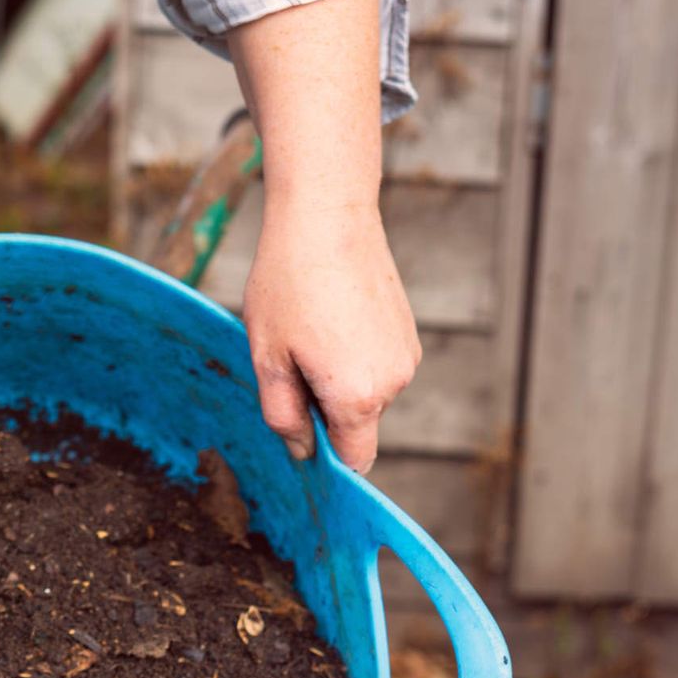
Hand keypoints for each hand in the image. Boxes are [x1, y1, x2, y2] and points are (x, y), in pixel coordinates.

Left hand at [242, 199, 419, 472]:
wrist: (328, 215)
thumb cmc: (288, 284)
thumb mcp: (268, 358)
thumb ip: (283, 416)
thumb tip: (302, 451)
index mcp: (357, 396)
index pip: (354, 462)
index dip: (326, 459)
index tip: (301, 437)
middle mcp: (394, 382)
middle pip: (357, 427)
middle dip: (324, 410)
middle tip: (292, 362)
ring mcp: (407, 356)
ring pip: (367, 396)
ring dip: (338, 381)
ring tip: (312, 332)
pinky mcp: (409, 333)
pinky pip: (377, 367)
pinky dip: (354, 358)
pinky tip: (332, 319)